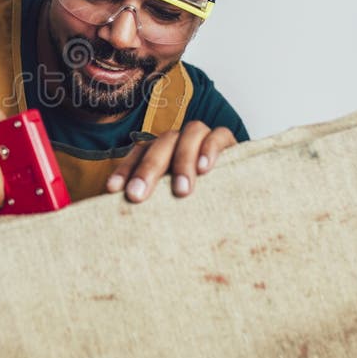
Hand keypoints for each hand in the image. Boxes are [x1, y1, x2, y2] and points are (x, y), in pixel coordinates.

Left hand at [104, 121, 235, 201]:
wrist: (243, 198)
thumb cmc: (197, 205)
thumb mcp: (170, 206)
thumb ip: (151, 207)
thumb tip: (118, 224)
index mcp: (162, 152)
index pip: (139, 152)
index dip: (125, 169)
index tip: (113, 190)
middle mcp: (180, 142)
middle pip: (161, 143)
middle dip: (148, 169)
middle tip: (138, 196)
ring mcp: (204, 138)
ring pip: (189, 133)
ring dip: (182, 160)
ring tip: (181, 190)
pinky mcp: (228, 141)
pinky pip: (219, 135)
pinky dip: (210, 149)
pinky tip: (205, 169)